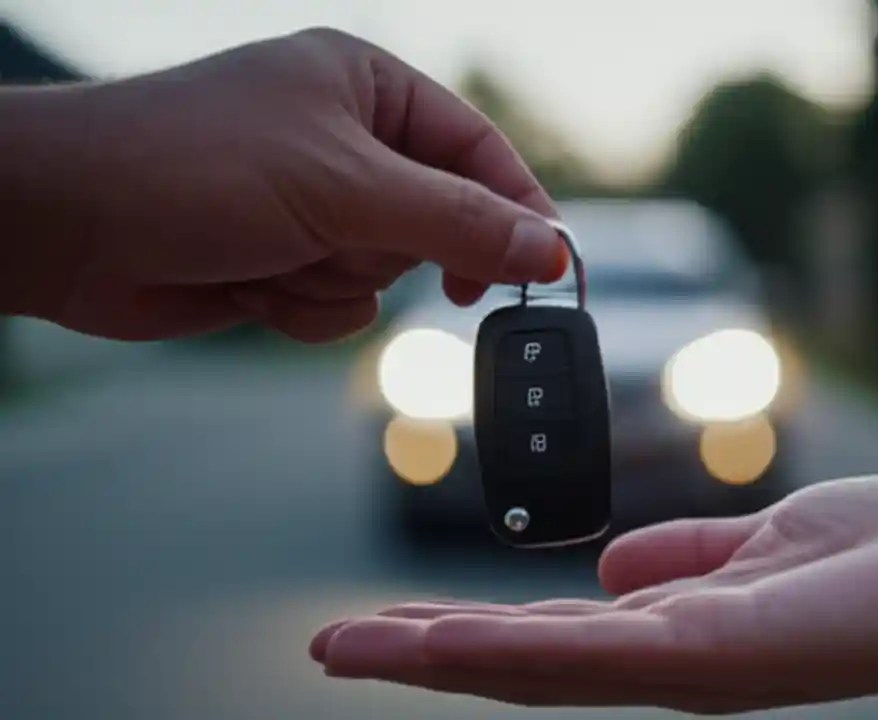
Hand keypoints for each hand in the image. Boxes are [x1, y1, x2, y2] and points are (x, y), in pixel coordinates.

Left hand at [4, 28, 564, 341]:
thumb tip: (549, 250)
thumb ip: (459, 222)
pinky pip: (339, 306)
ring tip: (273, 254)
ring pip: (387, 275)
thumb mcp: (346, 188)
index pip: (478, 149)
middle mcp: (345, 142)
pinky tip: (252, 283)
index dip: (516, 209)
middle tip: (350, 247)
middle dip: (391, 249)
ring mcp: (312, 204)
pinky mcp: (280, 259)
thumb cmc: (190, 166)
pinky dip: (303, 307)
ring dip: (334, 281)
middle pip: (437, 221)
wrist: (63, 225)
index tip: (547, 270)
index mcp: (367, 87)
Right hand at [309, 476, 877, 713]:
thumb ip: (686, 554)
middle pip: (526, 666)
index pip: (550, 640)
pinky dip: (516, 650)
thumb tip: (608, 567)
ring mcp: (695, 668)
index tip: (386, 628)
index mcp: (678, 632)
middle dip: (423, 659)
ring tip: (348, 648)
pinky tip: (446, 643)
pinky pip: (603, 653)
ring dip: (440, 660)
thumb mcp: (760, 544)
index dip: (464, 636)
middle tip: (326, 649)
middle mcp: (674, 664)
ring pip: (542, 670)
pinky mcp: (726, 654)